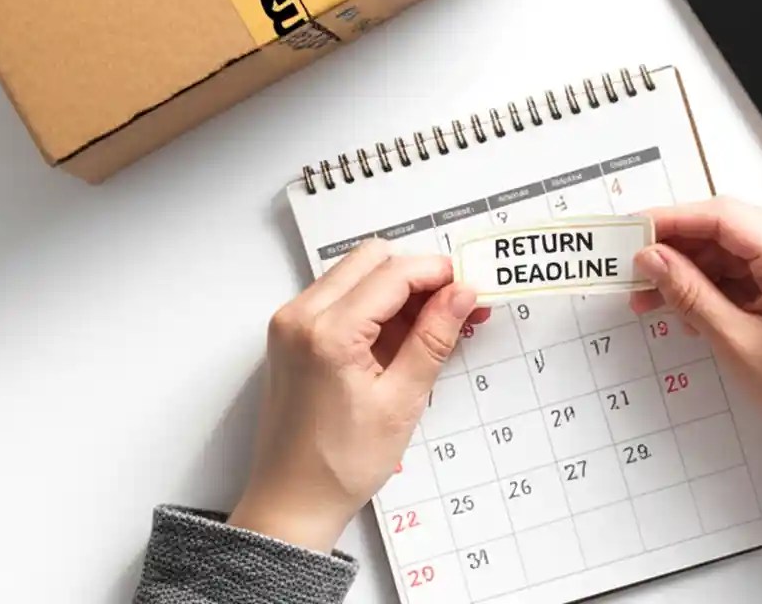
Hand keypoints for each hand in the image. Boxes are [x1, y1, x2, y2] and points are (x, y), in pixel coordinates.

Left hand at [229, 241, 488, 551]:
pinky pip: (340, 297)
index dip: (439, 273)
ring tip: (436, 326)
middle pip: (372, 259)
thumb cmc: (340, 464)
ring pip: (356, 274)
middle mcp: (301, 316)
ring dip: (398, 289)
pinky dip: (376, 305)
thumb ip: (433, 338)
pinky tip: (404, 336)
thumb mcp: (401, 401)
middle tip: (456, 306)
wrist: (292, 500)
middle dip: (419, 275)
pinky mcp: (292, 334)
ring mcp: (291, 323)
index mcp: (327, 333)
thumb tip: (462, 295)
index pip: (393, 272)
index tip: (470, 288)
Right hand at [630, 198, 761, 438]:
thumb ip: (689, 292)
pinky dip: (715, 278)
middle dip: (678, 247)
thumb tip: (650, 257)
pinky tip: (688, 303)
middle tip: (637, 269)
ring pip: (732, 244)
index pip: (724, 216)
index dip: (672, 220)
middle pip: (727, 225)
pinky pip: (747, 261)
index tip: (635, 229)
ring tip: (654, 296)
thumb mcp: (735, 342)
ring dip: (692, 266)